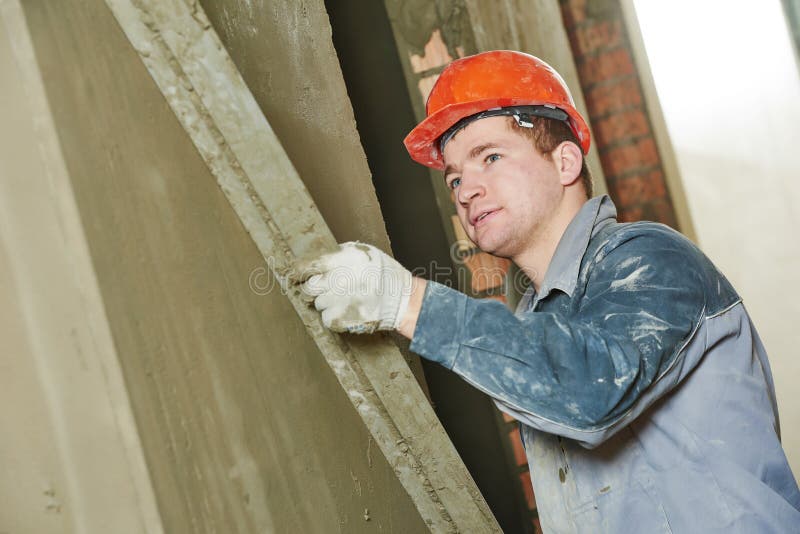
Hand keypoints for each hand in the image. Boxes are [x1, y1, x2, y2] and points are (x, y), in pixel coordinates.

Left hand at [297, 242, 412, 333]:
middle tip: (318, 290)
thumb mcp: (364, 253)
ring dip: (326, 303)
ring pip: (318, 304)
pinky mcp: (341, 319)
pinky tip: (346, 310)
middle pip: (309, 288)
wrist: (401, 299)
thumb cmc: (383, 273)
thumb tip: (316, 262)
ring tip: (343, 300)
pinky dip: (333, 316)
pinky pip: (326, 318)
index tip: (292, 275)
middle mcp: (338, 280)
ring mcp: (339, 302)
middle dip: (311, 290)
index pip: (308, 266)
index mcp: (342, 261)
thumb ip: (339, 255)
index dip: (297, 271)